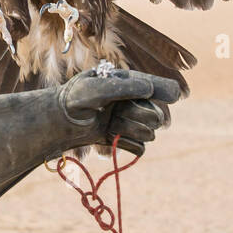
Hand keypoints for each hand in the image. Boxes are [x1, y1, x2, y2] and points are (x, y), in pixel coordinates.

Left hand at [60, 66, 181, 154]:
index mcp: (129, 83)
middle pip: (157, 116)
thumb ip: (122, 87)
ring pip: (149, 133)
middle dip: (138, 117)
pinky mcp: (124, 138)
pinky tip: (110, 138)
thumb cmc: (73, 100)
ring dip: (127, 131)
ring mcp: (130, 121)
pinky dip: (126, 145)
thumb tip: (149, 88)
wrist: (57, 123)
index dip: (166, 91)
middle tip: (117, 113)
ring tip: (108, 125)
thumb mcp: (94, 89)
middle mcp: (133, 102)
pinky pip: (141, 148)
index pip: (157, 87)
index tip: (175, 95)